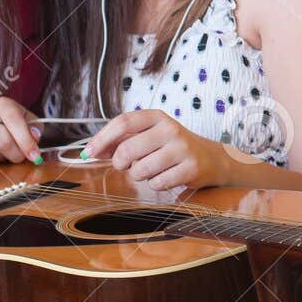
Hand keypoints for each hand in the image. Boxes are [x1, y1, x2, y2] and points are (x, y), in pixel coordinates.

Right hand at [0, 97, 42, 165]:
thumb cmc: (18, 126)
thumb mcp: (31, 124)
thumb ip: (34, 129)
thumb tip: (33, 137)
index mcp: (4, 105)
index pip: (13, 119)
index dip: (25, 140)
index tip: (35, 156)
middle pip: (2, 139)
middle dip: (16, 153)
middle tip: (21, 158)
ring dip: (2, 158)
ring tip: (7, 155)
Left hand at [84, 110, 228, 190]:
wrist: (212, 158)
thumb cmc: (172, 147)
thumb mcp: (150, 136)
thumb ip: (122, 139)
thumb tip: (92, 150)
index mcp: (157, 117)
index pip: (123, 122)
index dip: (102, 138)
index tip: (89, 152)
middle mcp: (170, 129)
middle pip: (127, 150)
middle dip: (120, 163)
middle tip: (127, 165)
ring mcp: (182, 149)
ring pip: (140, 170)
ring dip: (140, 175)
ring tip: (153, 169)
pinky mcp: (190, 168)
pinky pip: (157, 183)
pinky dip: (156, 185)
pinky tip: (167, 176)